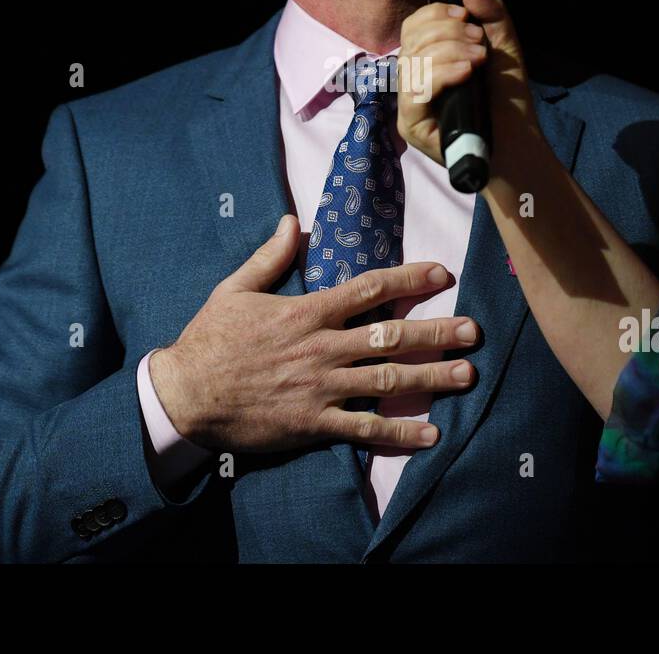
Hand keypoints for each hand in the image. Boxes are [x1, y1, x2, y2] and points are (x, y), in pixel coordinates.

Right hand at [148, 215, 479, 454]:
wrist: (185, 396)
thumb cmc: (209, 339)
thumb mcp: (235, 289)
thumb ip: (270, 257)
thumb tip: (294, 223)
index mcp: (306, 312)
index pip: (369, 289)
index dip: (409, 280)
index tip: (442, 274)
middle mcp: (321, 348)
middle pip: (390, 336)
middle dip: (436, 332)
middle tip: (474, 331)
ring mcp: (321, 388)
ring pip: (386, 380)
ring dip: (431, 378)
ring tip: (467, 374)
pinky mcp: (313, 424)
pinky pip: (364, 429)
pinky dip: (399, 432)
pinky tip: (430, 434)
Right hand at [396, 0, 539, 166]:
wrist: (517, 138)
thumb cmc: (506, 96)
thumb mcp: (502, 45)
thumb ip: (490, 12)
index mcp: (426, 59)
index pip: (412, 27)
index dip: (433, 14)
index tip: (465, 15)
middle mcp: (412, 80)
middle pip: (411, 41)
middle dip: (446, 33)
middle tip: (479, 43)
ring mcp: (408, 104)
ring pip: (412, 63)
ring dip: (449, 52)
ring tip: (479, 59)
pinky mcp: (411, 125)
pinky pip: (416, 91)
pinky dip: (441, 75)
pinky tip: (465, 72)